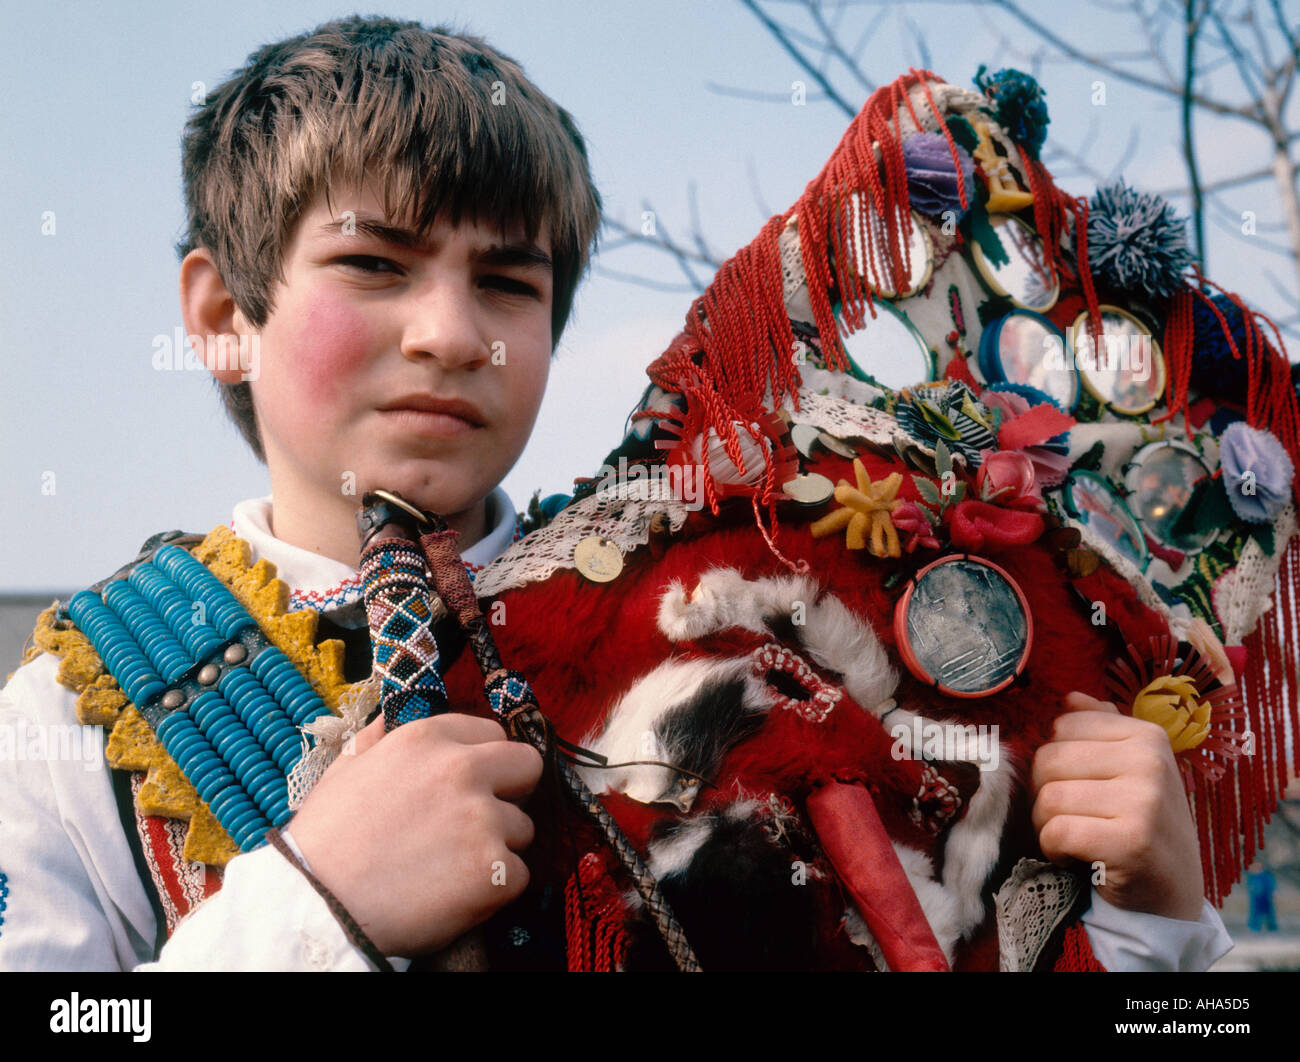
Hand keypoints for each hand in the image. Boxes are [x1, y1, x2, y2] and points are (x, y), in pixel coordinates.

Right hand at [287, 713, 543, 955]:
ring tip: (450, 865)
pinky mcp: (494, 870)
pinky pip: (518, 875)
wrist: (318, 907)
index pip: (492, 734)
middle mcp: (461, 770)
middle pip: (528, 766)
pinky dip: (495, 889)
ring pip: (522, 828)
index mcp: (427, 740)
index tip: (472, 784)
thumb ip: (378, 738)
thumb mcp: (345, 769)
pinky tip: (456, 893)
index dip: (485, 761)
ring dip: (497, 846)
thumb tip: (391, 719)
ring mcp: (482, 820)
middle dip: (512, 791)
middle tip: (481, 820)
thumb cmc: (326, 842)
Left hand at [1030, 691, 1203, 921]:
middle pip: (1047, 759)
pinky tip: (1078, 857)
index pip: (1063, 725)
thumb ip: (1101, 729)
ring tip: (1078, 838)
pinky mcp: (1130, 842)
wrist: (1173, 891)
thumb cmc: (1141, 824)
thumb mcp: (1131, 770)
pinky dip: (1054, 849)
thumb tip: (1069, 697)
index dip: (1057, 760)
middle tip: (1074, 818)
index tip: (1082, 787)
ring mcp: (1144, 801)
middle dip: (1046, 793)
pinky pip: (1056, 832)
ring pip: (1048, 797)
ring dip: (1048, 825)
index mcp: (1148, 735)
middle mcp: (1150, 762)